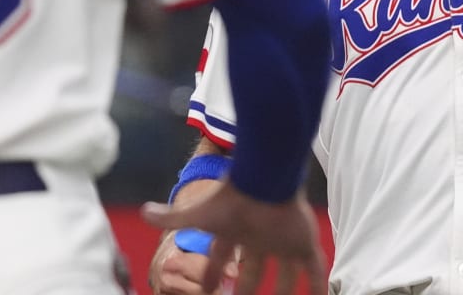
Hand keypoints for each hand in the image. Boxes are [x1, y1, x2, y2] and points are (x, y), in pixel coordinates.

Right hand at [143, 181, 327, 294]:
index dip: (212, 273)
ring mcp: (283, 240)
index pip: (221, 255)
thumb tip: (143, 212)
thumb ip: (171, 216)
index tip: (207, 289)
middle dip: (245, 288)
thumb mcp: (198, 214)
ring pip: (286, 272)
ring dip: (284, 291)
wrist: (266, 179)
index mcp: (236, 230)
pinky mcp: (303, 242)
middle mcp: (260, 236)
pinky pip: (315, 270)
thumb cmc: (233, 198)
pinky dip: (319, 287)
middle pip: (253, 269)